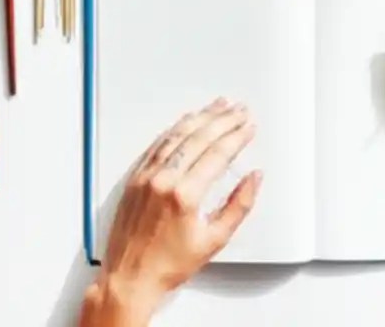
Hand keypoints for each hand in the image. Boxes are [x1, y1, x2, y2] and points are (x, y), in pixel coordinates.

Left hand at [83, 100, 262, 324]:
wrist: (129, 278)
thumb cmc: (167, 266)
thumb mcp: (214, 240)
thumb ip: (238, 206)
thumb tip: (254, 178)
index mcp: (185, 195)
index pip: (218, 154)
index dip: (237, 137)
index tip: (248, 127)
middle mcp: (163, 180)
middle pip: (199, 138)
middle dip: (222, 120)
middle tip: (238, 110)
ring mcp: (145, 177)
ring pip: (176, 135)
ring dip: (199, 118)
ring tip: (217, 107)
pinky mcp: (134, 178)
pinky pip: (156, 145)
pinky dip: (174, 130)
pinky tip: (185, 122)